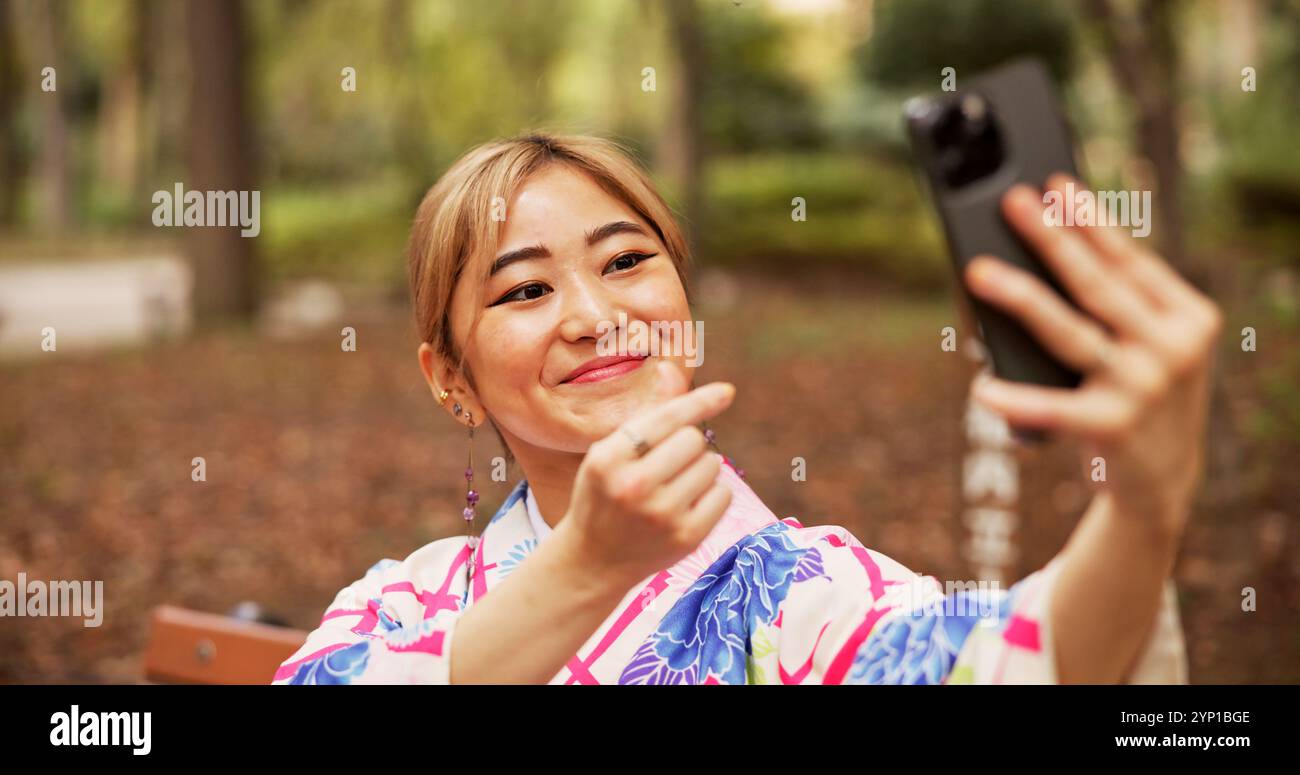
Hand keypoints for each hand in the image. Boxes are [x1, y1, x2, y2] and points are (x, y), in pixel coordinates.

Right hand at [556, 359, 735, 583]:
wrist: (594, 560)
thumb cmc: (605, 494)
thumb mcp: (612, 453)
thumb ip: (647, 414)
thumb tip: (671, 369)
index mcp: (608, 458)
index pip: (667, 418)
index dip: (700, 401)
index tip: (727, 391)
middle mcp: (633, 486)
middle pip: (694, 439)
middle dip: (687, 445)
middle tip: (667, 464)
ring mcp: (661, 515)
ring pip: (712, 464)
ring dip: (700, 469)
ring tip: (673, 487)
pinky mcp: (687, 537)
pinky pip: (723, 494)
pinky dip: (712, 495)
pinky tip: (686, 506)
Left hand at [964, 173, 1221, 538]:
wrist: (1164, 483)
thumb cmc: (1138, 395)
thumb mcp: (1145, 346)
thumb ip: (1111, 306)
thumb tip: (1032, 257)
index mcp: (1189, 317)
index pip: (1130, 259)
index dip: (1089, 218)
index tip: (1055, 182)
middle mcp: (1174, 348)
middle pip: (1097, 285)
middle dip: (1052, 238)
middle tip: (1012, 202)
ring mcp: (1146, 388)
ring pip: (1070, 333)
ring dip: (1021, 298)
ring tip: (978, 271)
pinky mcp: (1114, 430)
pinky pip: (1052, 409)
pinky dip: (1015, 399)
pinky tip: (981, 386)